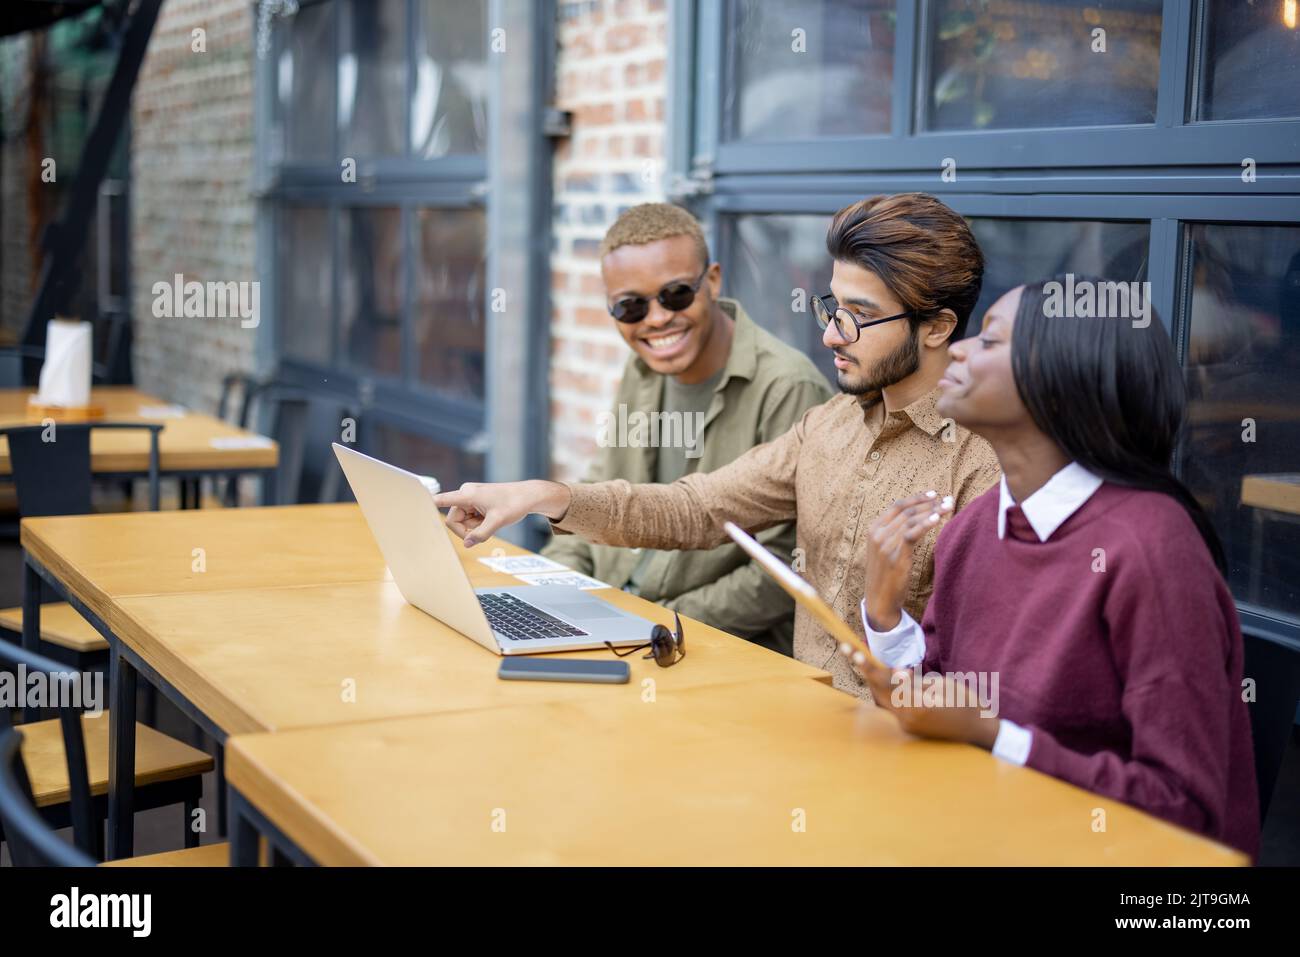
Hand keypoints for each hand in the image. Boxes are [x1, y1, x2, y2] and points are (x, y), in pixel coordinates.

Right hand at [433, 480, 571, 546]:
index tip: (413, 502)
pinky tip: (490, 521)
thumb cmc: (514, 504)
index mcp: (467, 494)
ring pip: (461, 523)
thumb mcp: (498, 522)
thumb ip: (481, 535)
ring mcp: (469, 499)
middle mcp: (465, 494)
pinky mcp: (473, 503)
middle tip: (484, 533)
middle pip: (453, 521)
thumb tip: (467, 544)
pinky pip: (468, 520)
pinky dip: (477, 525)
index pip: (442, 500)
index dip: (427, 503)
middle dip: (466, 531)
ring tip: (490, 523)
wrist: (528, 496)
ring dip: (473, 529)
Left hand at [838, 644, 998, 749]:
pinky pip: (893, 707)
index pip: (885, 684)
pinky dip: (889, 693)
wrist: (979, 732)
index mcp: (917, 706)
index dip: (869, 667)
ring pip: (883, 700)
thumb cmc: (967, 704)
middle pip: (878, 692)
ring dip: (877, 682)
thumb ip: (915, 681)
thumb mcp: (942, 685)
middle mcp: (907, 720)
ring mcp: (907, 727)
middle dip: (866, 672)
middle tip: (850, 650)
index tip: (855, 653)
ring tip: (872, 661)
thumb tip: (896, 674)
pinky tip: (893, 679)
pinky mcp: (910, 729)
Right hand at [863, 490, 951, 630]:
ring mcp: (884, 545)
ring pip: (911, 520)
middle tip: (947, 499)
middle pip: (906, 511)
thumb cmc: (886, 575)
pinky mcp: (895, 556)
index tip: (933, 494)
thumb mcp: (885, 550)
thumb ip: (894, 533)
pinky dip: (925, 524)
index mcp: (873, 529)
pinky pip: (911, 534)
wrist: (879, 600)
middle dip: (928, 503)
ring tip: (948, 507)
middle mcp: (877, 534)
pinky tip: (937, 519)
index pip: (897, 506)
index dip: (916, 498)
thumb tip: (916, 518)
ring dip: (931, 511)